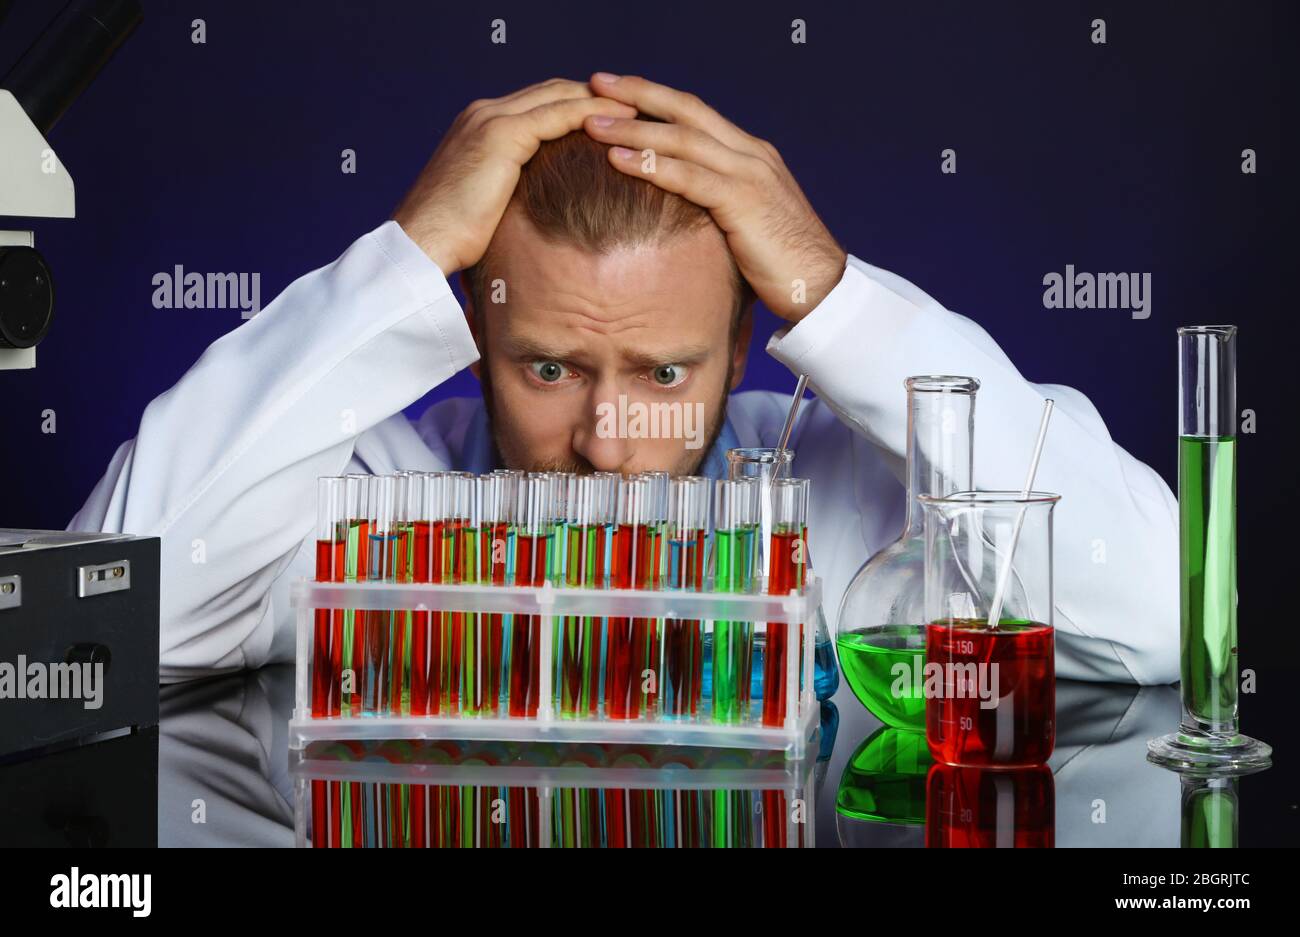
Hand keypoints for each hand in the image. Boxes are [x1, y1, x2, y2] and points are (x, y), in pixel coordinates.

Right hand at [393, 79, 635, 274]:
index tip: (613, 119)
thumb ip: (510, 193)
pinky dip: (592, 116)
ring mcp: (491, 120)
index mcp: (478, 127)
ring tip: (639, 113)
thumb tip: (539, 213)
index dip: (577, 106)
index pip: (538, 103)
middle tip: (635, 109)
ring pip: (560, 96)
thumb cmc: (450, 239)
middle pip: (553, 90)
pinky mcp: (502, 137)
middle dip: (595, 97)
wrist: (421, 243)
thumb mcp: (486, 207)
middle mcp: (483, 113)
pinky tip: (623, 127)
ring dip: (602, 102)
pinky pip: (559, 116)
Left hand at [583, 73, 845, 321]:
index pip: (695, 114)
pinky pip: (688, 176)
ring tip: (590, 122)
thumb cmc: (779, 264)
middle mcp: (750, 154)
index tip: (615, 91)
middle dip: (638, 94)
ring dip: (632, 128)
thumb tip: (678, 212)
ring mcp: (749, 174)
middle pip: (685, 111)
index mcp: (750, 155)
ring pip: (682, 138)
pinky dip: (650, 164)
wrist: (821, 287)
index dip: (655, 99)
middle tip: (595, 83)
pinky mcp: (743, 201)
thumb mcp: (744, 223)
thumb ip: (716, 205)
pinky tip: (617, 159)